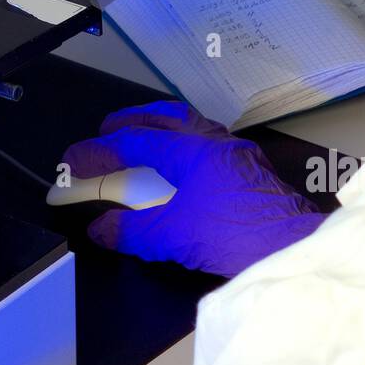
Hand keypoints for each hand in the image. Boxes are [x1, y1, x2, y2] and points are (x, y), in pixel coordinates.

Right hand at [62, 101, 325, 276]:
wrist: (290, 248)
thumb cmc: (236, 236)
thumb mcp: (171, 237)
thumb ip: (131, 230)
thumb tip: (102, 228)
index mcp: (189, 149)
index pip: (132, 141)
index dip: (97, 151)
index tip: (73, 162)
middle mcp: (213, 141)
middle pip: (164, 117)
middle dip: (130, 121)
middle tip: (106, 132)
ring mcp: (235, 153)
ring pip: (190, 125)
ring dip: (161, 130)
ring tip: (141, 144)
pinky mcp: (249, 170)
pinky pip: (208, 144)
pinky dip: (184, 147)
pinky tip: (181, 169)